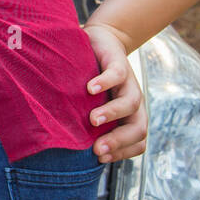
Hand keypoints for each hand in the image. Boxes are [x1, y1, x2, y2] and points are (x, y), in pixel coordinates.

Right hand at [83, 22, 147, 162]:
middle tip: (97, 149)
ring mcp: (128, 81)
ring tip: (93, 120)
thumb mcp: (91, 104)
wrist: (103, 41)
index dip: (123, 152)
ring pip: (131, 102)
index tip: (100, 158)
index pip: (138, 141)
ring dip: (113, 114)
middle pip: (138, 127)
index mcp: (129, 114)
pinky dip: (105, 83)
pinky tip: (90, 89)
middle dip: (119, 141)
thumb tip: (60, 145)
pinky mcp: (118, 62)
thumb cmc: (92, 78)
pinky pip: (117, 74)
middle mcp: (132, 100)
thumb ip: (85, 121)